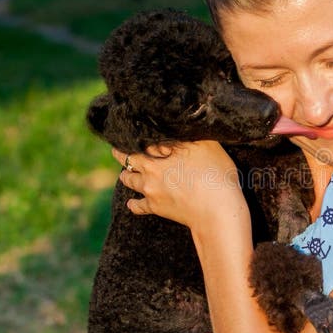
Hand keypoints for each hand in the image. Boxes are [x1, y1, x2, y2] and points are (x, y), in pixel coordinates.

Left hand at [111, 142, 244, 225]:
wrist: (216, 210)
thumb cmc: (215, 175)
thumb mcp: (206, 145)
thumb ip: (190, 134)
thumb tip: (180, 122)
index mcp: (158, 153)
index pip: (140, 141)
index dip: (136, 136)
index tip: (131, 133)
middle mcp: (149, 171)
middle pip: (128, 159)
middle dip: (121, 153)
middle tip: (116, 149)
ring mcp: (151, 190)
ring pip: (129, 180)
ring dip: (126, 175)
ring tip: (124, 173)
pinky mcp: (156, 208)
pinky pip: (137, 206)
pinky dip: (133, 204)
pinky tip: (131, 203)